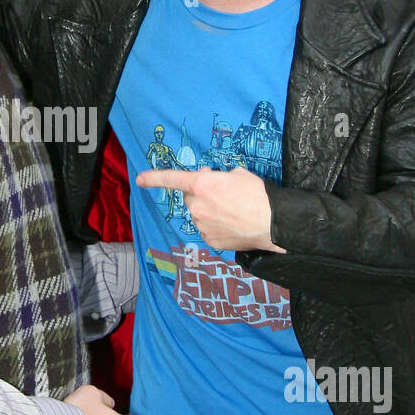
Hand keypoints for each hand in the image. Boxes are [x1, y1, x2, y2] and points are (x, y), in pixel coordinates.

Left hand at [135, 165, 284, 252]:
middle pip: (190, 198)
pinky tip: (232, 224)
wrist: (274, 223)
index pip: (172, 179)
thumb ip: (217, 176)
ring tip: (233, 212)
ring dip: (209, 212)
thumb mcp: (238, 174)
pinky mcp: (210, 240)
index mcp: (202, 185)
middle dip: (201, 195)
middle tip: (222, 195)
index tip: (140, 179)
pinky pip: (207, 230)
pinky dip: (216, 226)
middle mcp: (198, 206)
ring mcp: (202, 225)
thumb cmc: (258, 195)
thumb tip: (208, 178)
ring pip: (199, 215)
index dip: (154, 178)